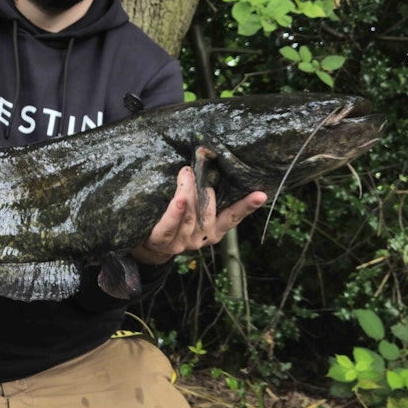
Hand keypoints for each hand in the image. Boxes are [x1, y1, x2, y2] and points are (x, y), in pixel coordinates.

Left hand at [131, 166, 266, 264]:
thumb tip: (210, 164)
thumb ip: (204, 195)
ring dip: (188, 192)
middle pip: (208, 214)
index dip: (247, 206)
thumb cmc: (174, 218)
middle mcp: (201, 239)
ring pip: (190, 217)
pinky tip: (179, 200)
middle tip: (200, 170)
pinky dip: (175, 212)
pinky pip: (169, 227)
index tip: (261, 194)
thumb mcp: (193, 208)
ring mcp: (182, 243)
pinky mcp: (162, 242)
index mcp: (214, 231)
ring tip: (186, 173)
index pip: (233, 217)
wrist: (147, 243)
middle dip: (206, 191)